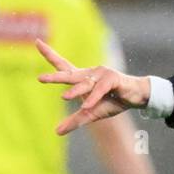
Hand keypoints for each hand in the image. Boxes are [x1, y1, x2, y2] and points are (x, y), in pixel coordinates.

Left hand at [36, 38, 150, 133]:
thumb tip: (56, 132)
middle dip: (55, 77)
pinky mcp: (112, 78)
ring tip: (63, 98)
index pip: (63, 65)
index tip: (37, 41)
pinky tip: (86, 105)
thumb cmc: (114, 101)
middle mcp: (89, 73)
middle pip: (69, 74)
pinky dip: (94, 98)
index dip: (49, 54)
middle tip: (40, 79)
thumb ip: (75, 121)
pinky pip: (100, 89)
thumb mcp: (91, 113)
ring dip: (75, 91)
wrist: (136, 97)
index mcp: (82, 78)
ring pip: (84, 84)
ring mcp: (100, 74)